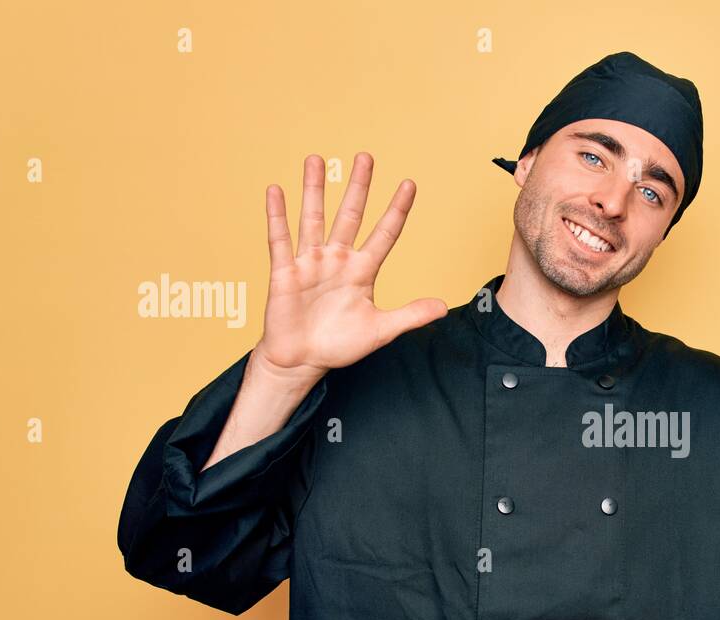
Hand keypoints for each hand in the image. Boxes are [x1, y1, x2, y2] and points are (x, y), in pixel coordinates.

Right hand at [255, 152, 447, 381]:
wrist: (301, 361)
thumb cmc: (339, 345)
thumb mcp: (380, 330)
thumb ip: (410, 316)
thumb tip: (444, 308)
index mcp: (362, 271)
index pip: (384, 234)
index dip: (396, 210)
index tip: (409, 184)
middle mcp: (337, 260)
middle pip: (350, 215)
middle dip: (358, 187)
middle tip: (366, 157)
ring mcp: (310, 263)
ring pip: (314, 219)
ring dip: (315, 189)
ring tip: (317, 159)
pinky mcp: (285, 273)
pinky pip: (280, 240)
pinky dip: (277, 215)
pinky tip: (276, 191)